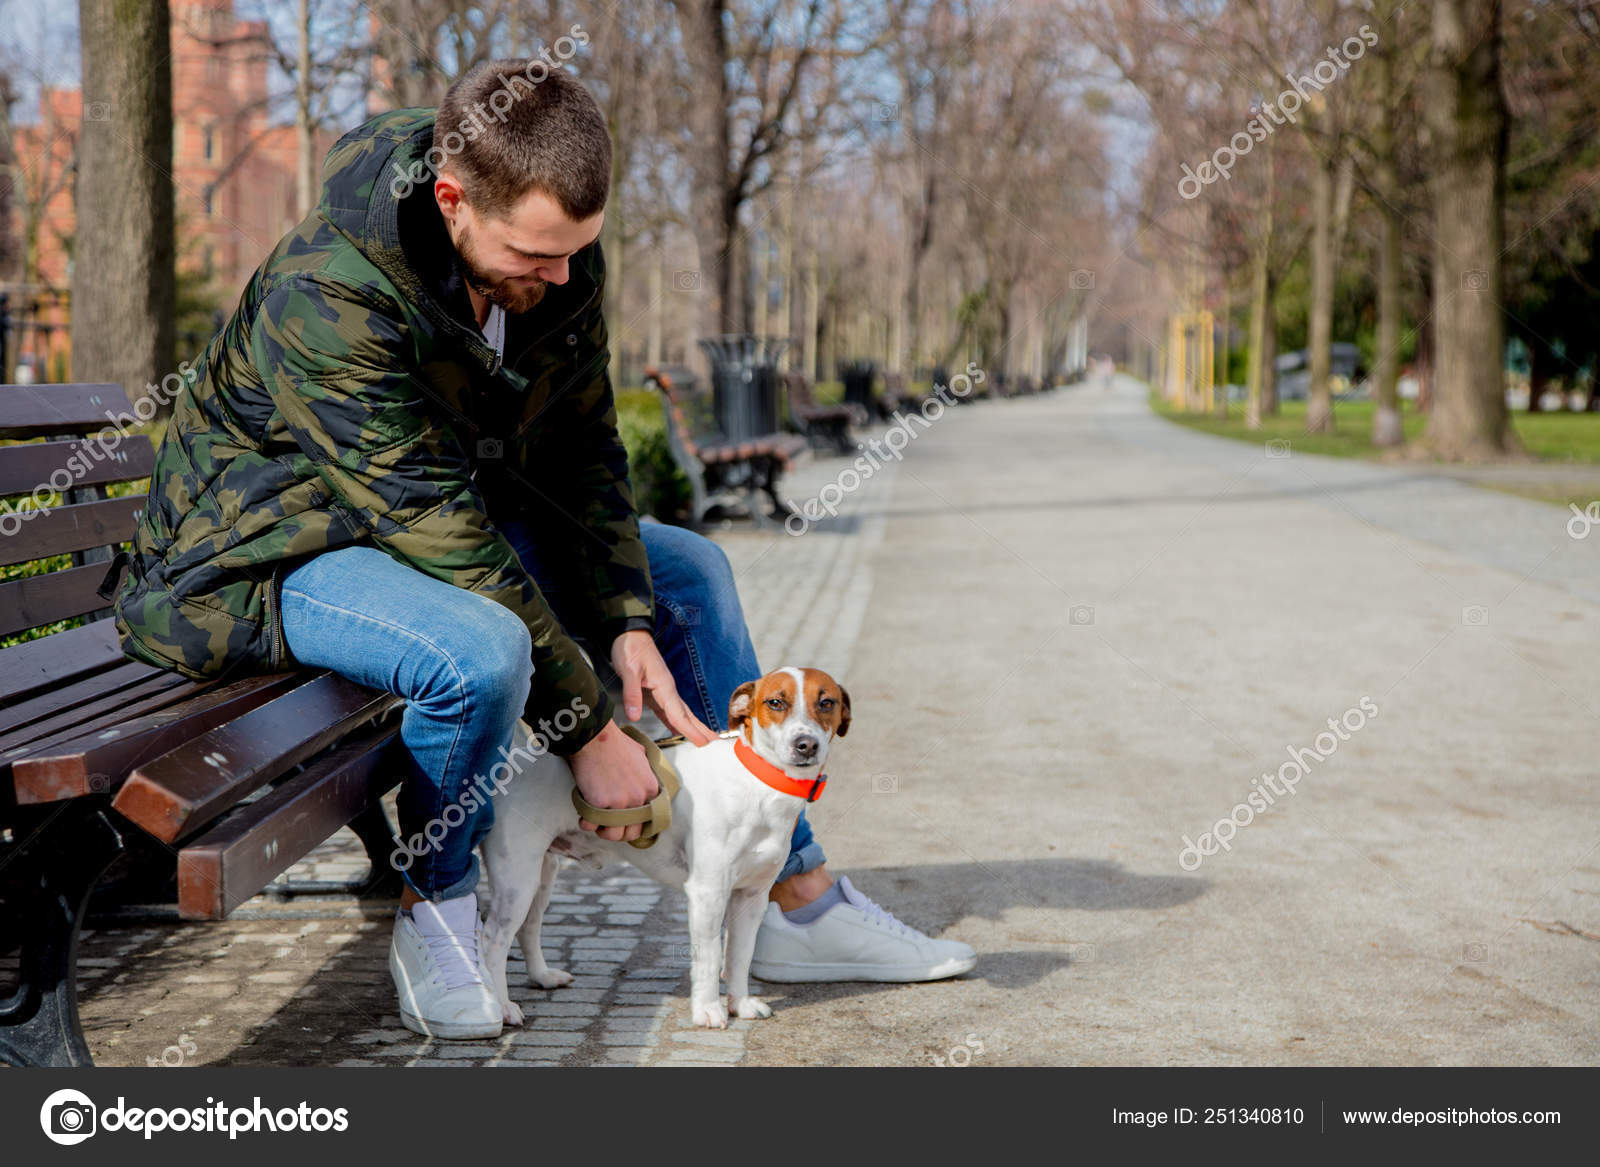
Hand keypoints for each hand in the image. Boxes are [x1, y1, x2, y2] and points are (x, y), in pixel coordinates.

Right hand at [570, 723, 658, 841]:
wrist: (594, 738)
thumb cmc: (614, 743)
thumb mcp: (640, 756)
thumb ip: (645, 774)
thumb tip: (645, 783)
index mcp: (651, 789)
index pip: (648, 820)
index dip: (634, 824)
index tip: (624, 823)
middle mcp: (638, 799)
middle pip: (631, 832)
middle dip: (619, 832)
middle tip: (607, 825)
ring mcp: (620, 803)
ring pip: (613, 835)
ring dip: (602, 831)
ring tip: (596, 823)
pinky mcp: (600, 804)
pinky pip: (591, 824)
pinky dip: (586, 823)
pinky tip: (583, 817)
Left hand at [611, 630, 715, 745]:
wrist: (629, 634)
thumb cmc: (630, 648)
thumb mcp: (628, 670)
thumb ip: (632, 693)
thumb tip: (635, 716)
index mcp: (664, 684)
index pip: (678, 712)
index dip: (689, 729)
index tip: (702, 742)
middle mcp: (667, 688)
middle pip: (685, 713)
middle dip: (699, 728)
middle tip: (713, 742)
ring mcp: (663, 690)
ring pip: (680, 711)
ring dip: (691, 725)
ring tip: (703, 738)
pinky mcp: (655, 690)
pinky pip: (668, 709)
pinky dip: (675, 720)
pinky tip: (678, 729)